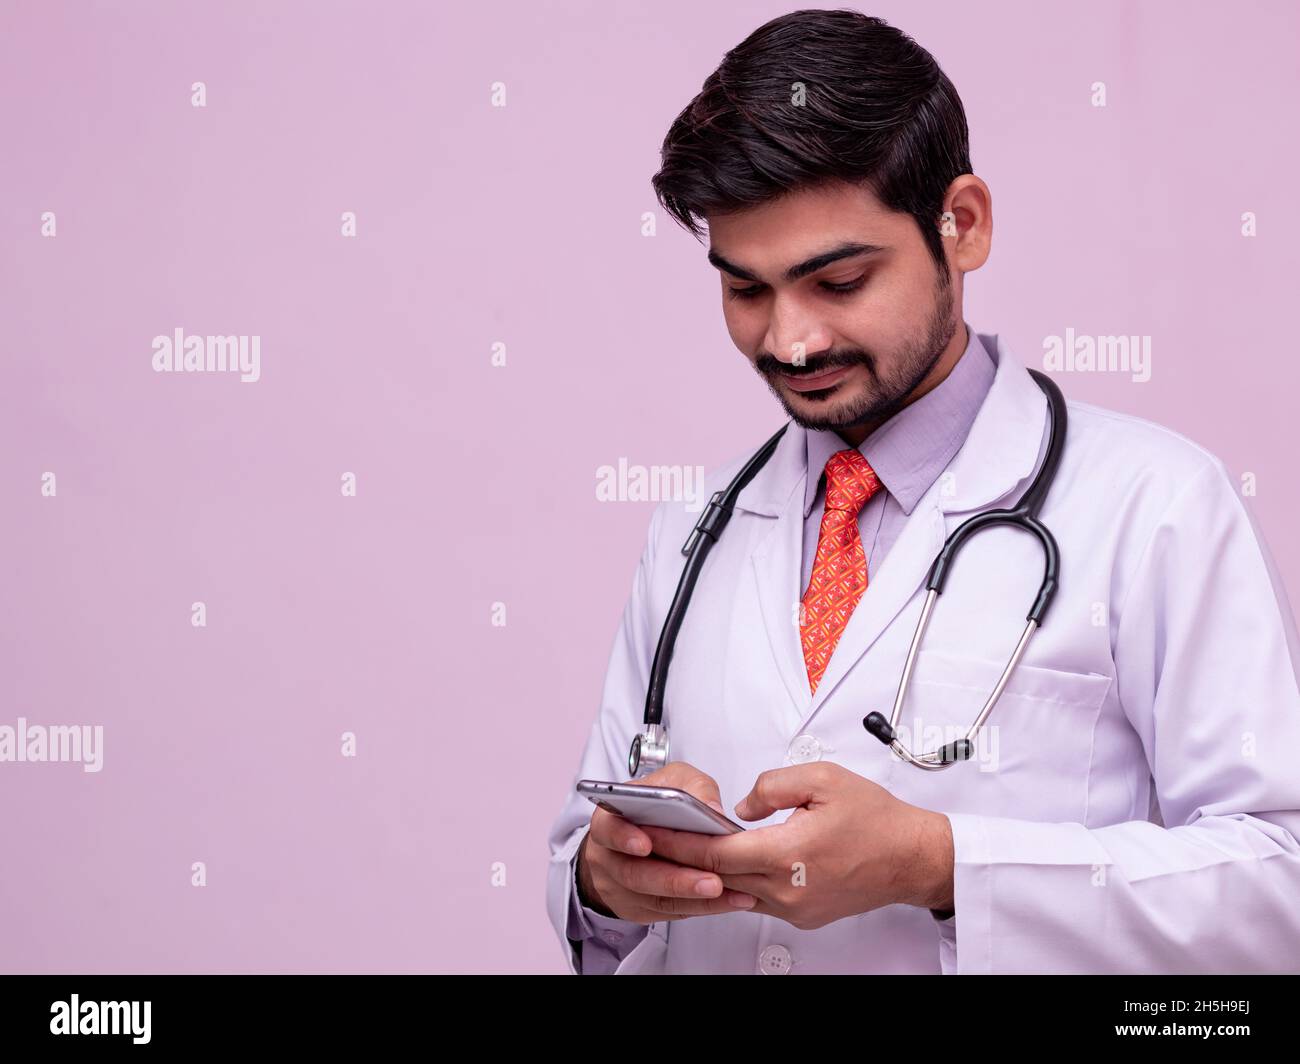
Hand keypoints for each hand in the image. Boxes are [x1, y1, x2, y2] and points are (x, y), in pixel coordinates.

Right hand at [576, 761, 759, 923]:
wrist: (640, 832)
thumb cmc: (656, 803)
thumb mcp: (673, 780)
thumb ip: (692, 787)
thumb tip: (712, 808)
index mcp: (609, 819)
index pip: (607, 830)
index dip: (623, 838)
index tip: (645, 844)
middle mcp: (608, 856)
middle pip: (635, 874)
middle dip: (676, 880)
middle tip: (711, 881)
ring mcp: (620, 887)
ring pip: (655, 899)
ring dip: (696, 899)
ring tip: (731, 893)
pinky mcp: (637, 908)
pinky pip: (668, 913)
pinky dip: (701, 907)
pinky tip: (728, 900)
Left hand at [640, 762, 953, 930]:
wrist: (913, 858)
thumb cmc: (877, 819)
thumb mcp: (823, 779)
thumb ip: (772, 786)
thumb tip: (742, 806)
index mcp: (789, 855)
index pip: (718, 855)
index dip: (682, 843)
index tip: (657, 831)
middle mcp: (788, 890)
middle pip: (720, 876)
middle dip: (685, 856)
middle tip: (656, 837)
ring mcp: (796, 908)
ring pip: (738, 890)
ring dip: (712, 870)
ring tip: (686, 845)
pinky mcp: (803, 915)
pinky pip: (759, 897)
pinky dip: (740, 880)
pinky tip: (729, 861)